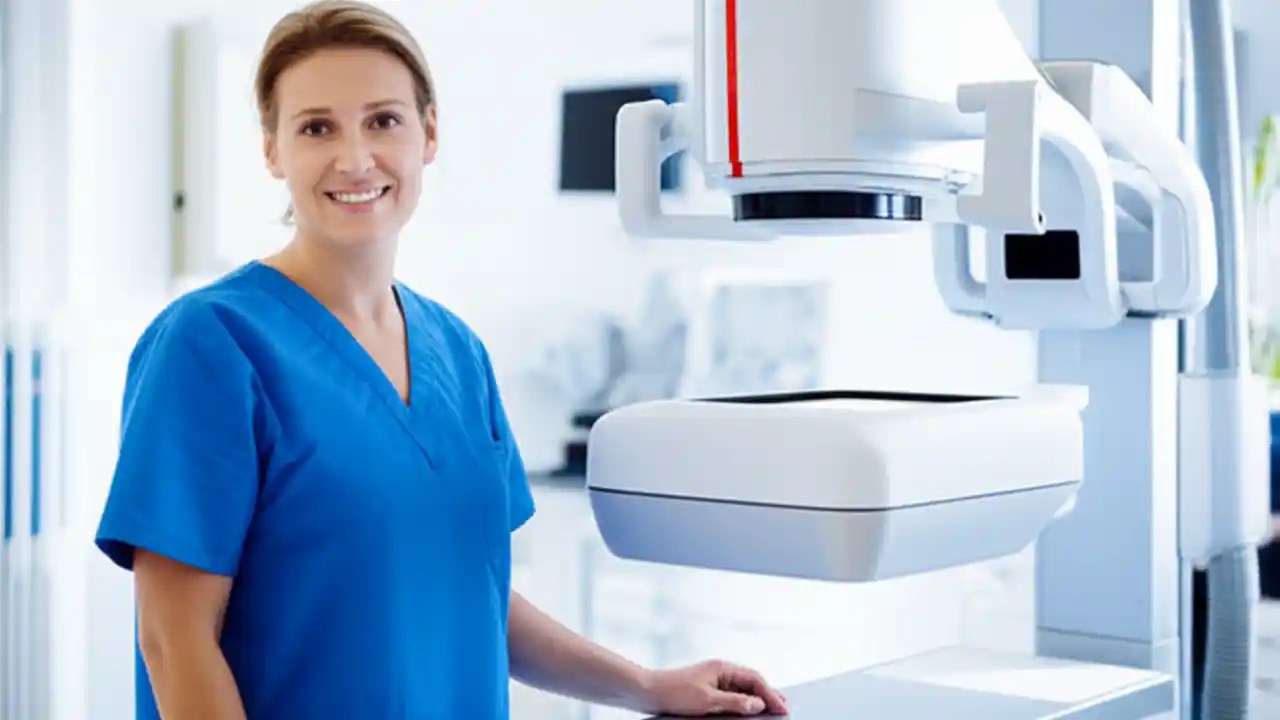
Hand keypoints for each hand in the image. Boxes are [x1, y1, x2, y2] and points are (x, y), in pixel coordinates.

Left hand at [639, 659, 788, 715]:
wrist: (648, 692)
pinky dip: (742, 702)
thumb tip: (758, 703)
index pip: (754, 679)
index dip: (770, 693)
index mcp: (723, 668)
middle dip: (767, 694)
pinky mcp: (706, 690)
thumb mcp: (708, 700)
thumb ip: (736, 702)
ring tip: (770, 711)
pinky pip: (731, 695)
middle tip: (784, 708)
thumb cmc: (675, 693)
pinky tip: (747, 711)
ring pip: (741, 688)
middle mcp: (720, 671)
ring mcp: (713, 680)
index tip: (783, 708)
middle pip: (751, 682)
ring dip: (756, 699)